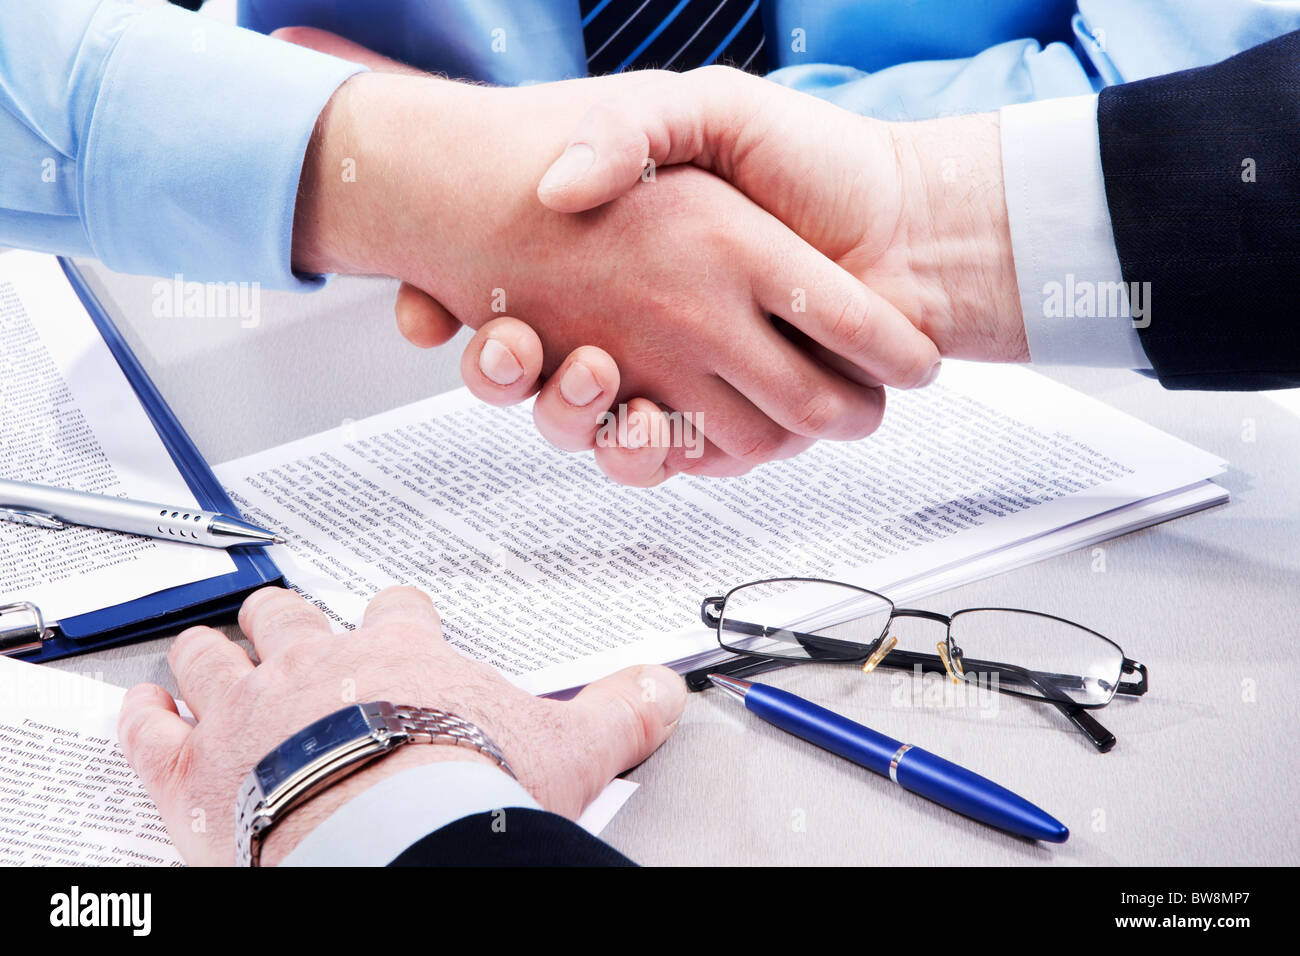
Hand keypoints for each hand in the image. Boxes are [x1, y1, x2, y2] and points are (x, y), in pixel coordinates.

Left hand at [117, 586, 685, 865]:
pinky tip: (144, 712)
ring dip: (210, 652)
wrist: (391, 839)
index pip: (396, 609)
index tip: (394, 617)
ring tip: (207, 653)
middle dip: (286, 618)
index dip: (393, 612)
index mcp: (401, 655)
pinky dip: (144, 716)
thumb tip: (665, 690)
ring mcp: (252, 709)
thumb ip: (620, 711)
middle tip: (287, 626)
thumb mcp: (567, 747)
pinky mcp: (199, 767)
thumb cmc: (466, 788)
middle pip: (290, 614)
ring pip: (214, 651)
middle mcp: (320, 665)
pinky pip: (152, 725)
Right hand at [282, 30, 939, 481]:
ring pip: (585, 426)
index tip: (428, 311)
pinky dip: (639, 451)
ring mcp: (678, 377)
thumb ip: (627, 128)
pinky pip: (659, 459)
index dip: (447, 309)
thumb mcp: (705, 109)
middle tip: (504, 341)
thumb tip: (555, 185)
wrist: (908, 222)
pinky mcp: (721, 426)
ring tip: (588, 373)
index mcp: (624, 257)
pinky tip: (644, 416)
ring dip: (564, 413)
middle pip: (531, 372)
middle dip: (500, 371)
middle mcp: (640, 323)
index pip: (508, 297)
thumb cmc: (812, 157)